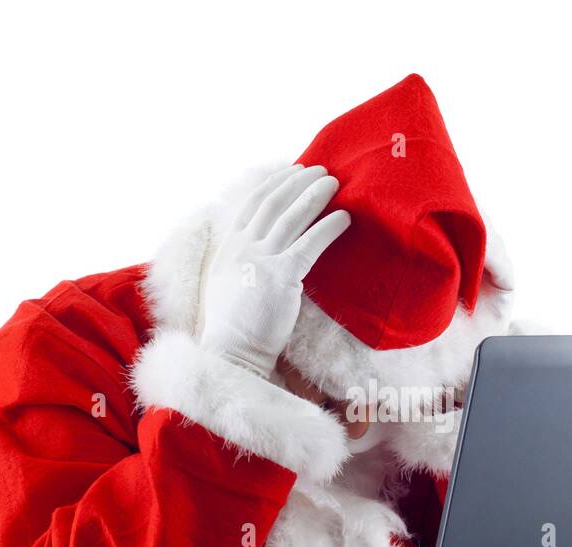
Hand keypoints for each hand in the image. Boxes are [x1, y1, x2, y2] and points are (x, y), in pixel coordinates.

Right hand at [200, 164, 350, 376]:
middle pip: (274, 201)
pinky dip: (328, 226)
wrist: (232, 351)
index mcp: (229, 245)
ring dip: (315, 195)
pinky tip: (344, 217)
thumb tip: (258, 245)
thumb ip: (241, 258)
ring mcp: (261, 259)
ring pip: (292, 216)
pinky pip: (310, 243)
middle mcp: (243, 246)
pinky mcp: (281, 276)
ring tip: (335, 184)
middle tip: (321, 170)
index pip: (253, 202)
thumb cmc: (233, 325)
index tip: (295, 171)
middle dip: (299, 181)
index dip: (277, 183)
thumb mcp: (227, 281)